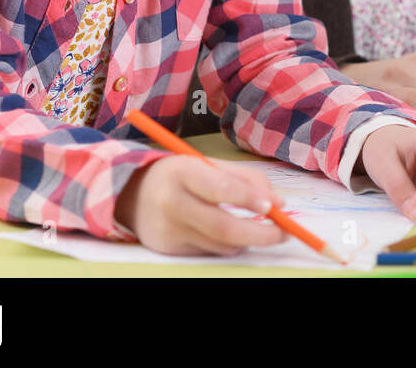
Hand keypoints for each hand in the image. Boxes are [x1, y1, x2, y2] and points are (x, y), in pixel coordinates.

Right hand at [114, 156, 287, 255]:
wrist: (131, 193)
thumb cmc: (180, 175)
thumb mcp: (208, 165)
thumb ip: (246, 179)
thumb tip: (278, 204)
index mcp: (183, 172)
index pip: (221, 188)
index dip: (250, 199)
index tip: (274, 207)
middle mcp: (172, 203)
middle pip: (223, 227)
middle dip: (261, 234)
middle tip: (285, 233)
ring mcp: (168, 230)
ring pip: (221, 244)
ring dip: (247, 239)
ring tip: (258, 228)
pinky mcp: (168, 249)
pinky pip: (209, 251)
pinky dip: (227, 244)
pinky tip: (226, 232)